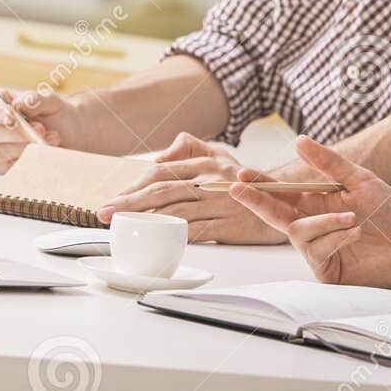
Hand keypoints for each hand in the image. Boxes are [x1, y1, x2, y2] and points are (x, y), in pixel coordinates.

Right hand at [0, 87, 89, 171]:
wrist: (72, 135)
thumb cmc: (57, 114)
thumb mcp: (52, 101)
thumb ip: (36, 99)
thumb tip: (19, 103)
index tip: (11, 118)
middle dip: (15, 133)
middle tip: (41, 129)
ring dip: (26, 147)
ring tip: (52, 139)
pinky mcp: (3, 167)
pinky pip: (8, 168)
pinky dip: (29, 160)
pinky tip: (45, 153)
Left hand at [96, 133, 284, 244]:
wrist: (287, 200)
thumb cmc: (248, 180)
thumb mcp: (221, 156)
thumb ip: (191, 149)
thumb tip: (161, 155)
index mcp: (206, 163)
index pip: (162, 172)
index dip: (134, 186)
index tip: (113, 199)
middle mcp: (212, 181)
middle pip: (163, 191)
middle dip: (129, 203)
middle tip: (103, 213)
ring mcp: (220, 204)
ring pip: (174, 212)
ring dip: (144, 222)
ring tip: (120, 229)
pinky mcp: (228, 225)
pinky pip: (194, 231)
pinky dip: (171, 236)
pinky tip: (154, 241)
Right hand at [230, 135, 390, 289]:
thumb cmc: (389, 212)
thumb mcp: (360, 180)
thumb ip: (328, 163)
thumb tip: (300, 140)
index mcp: (316, 202)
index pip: (281, 192)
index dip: (260, 184)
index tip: (241, 173)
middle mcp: (312, 224)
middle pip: (275, 214)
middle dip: (256, 201)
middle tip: (238, 188)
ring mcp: (317, 248)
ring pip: (300, 232)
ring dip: (325, 221)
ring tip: (353, 217)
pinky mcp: (326, 269)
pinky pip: (318, 251)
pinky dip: (336, 238)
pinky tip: (356, 231)